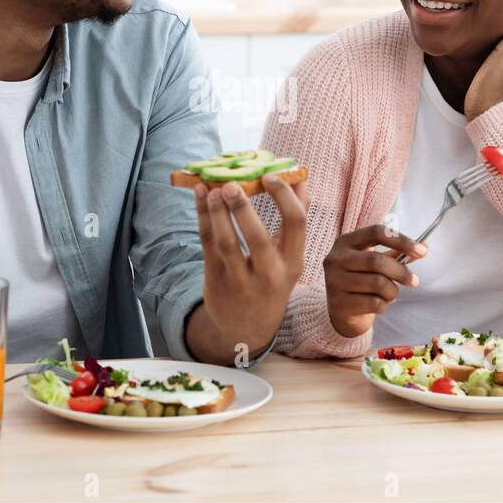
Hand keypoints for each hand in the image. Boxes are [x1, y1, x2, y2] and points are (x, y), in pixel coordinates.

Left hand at [191, 174, 307, 360]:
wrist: (247, 327)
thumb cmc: (272, 280)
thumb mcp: (290, 257)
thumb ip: (295, 218)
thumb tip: (300, 177)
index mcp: (293, 263)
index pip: (296, 224)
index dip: (284, 196)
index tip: (269, 176)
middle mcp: (270, 274)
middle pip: (258, 237)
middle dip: (243, 207)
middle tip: (232, 184)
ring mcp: (241, 281)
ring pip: (226, 242)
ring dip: (217, 212)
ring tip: (214, 189)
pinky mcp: (216, 281)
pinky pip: (207, 245)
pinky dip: (203, 218)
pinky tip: (202, 197)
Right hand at [324, 225, 426, 337]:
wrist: (340, 312)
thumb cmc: (361, 282)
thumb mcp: (375, 264)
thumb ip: (396, 254)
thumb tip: (423, 246)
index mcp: (345, 242)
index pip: (376, 232)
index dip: (401, 240)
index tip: (422, 251)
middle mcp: (335, 259)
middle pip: (376, 260)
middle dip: (401, 272)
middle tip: (414, 281)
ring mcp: (334, 281)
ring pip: (377, 283)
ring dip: (393, 291)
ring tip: (391, 295)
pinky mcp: (338, 304)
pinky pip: (373, 303)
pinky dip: (384, 305)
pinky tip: (379, 305)